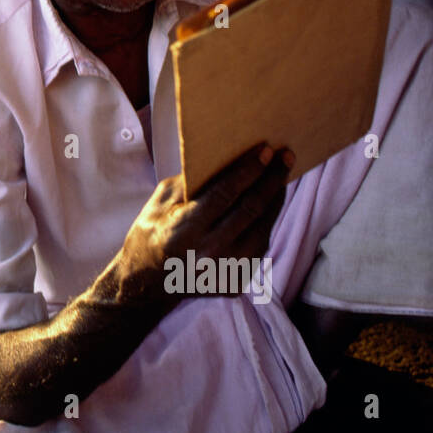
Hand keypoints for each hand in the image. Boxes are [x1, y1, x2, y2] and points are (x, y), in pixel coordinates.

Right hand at [114, 143, 292, 303]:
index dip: (248, 171)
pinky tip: (268, 205)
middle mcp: (208, 253)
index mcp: (185, 230)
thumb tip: (228, 161)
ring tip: (280, 178)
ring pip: (262, 229)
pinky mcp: (236, 282)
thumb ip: (191, 183)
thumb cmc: (152, 233)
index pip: (225, 194)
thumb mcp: (160, 203)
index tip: (266, 150)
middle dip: (272, 180)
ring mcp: (225, 271)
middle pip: (251, 210)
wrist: (147, 282)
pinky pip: (259, 246)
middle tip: (285, 157)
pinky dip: (266, 223)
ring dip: (275, 201)